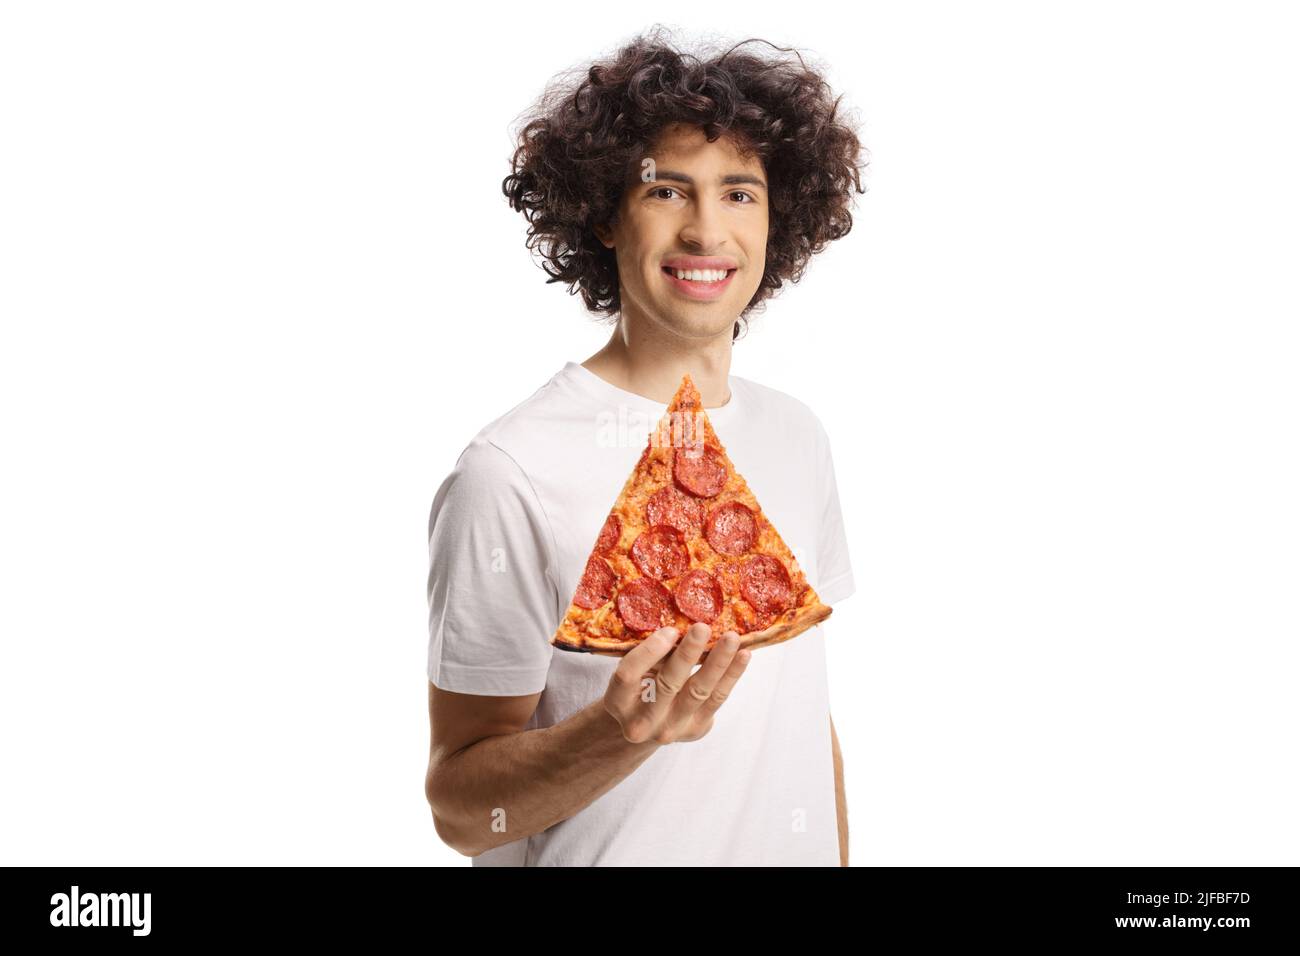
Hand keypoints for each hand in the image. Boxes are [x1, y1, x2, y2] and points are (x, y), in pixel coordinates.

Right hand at [603, 622, 750, 744]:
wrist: (644, 726)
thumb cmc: (637, 687)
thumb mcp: (633, 670)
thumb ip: (651, 653)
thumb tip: (681, 619)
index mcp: (617, 701)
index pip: (629, 674)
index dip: (650, 651)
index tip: (670, 630)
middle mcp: (641, 722)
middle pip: (668, 684)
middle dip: (688, 654)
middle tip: (703, 628)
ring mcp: (670, 729)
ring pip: (699, 692)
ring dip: (718, 662)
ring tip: (732, 638)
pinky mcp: (696, 729)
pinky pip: (717, 699)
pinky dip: (731, 675)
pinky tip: (743, 655)